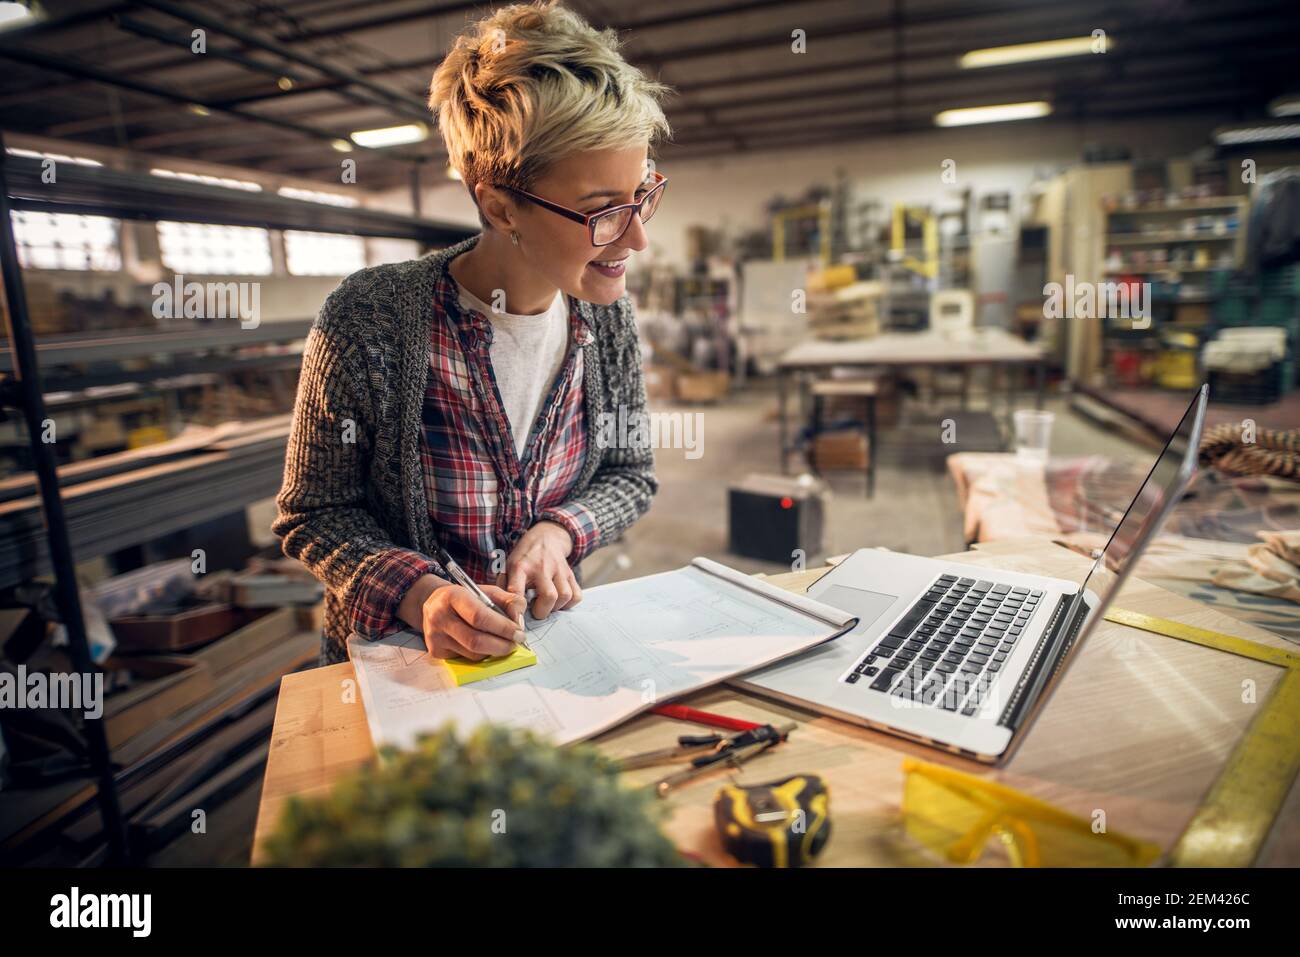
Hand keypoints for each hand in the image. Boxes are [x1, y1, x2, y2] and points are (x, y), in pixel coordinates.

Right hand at [398, 575, 526, 660]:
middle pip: (475, 640)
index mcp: (453, 596)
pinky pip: (465, 659)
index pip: (480, 617)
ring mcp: (435, 636)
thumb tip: (519, 622)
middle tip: (515, 643)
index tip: (519, 632)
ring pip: (473, 654)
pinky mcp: (435, 651)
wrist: (436, 604)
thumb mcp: (489, 591)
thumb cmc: (466, 598)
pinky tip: (485, 646)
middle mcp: (439, 617)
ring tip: (502, 643)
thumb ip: (510, 601)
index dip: (503, 628)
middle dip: (501, 645)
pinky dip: (481, 655)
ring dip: (493, 651)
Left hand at [498, 521, 582, 618]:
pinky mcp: (571, 573)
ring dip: (556, 607)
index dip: (517, 610)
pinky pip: (576, 595)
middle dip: (542, 611)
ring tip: (546, 604)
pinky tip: (558, 601)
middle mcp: (541, 567)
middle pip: (549, 596)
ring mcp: (558, 569)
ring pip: (565, 596)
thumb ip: (502, 588)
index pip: (517, 590)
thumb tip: (502, 610)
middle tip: (535, 611)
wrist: (545, 538)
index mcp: (520, 567)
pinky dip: (568, 603)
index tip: (517, 621)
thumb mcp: (507, 567)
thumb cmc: (523, 559)